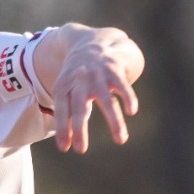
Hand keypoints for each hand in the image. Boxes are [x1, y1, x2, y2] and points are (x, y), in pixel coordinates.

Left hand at [40, 25, 143, 153]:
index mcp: (65, 85)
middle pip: (79, 107)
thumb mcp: (67, 90)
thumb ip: (67, 115)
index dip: (63, 128)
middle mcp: (80, 80)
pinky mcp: (115, 70)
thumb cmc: (79, 78)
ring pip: (106, 100)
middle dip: (79, 128)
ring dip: (114, 121)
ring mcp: (98, 75)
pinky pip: (122, 86)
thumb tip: (65, 145)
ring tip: (121, 140)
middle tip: (81, 150)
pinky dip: (128, 98)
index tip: (65, 147)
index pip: (62, 109)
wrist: (94, 44)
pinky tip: (132, 112)